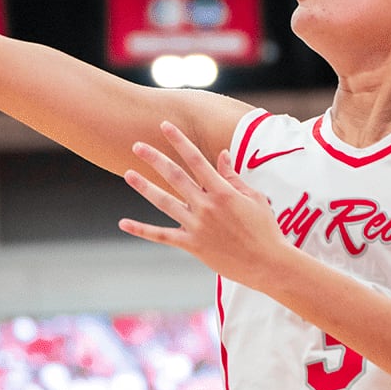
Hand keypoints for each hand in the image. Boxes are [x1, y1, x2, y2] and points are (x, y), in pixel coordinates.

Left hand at [120, 122, 287, 288]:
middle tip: (137, 145)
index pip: (196, 160)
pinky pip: (162, 236)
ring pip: (164, 202)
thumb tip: (221, 154)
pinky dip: (142, 230)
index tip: (166, 126)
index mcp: (223, 192)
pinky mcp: (192, 245)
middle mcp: (206, 206)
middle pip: (175, 177)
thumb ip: (233, 177)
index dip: (180, 141)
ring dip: (144, 187)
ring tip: (128, 174)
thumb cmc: (265, 229)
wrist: (267, 263)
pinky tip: (124, 223)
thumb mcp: (254, 198)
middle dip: (155, 159)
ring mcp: (197, 226)